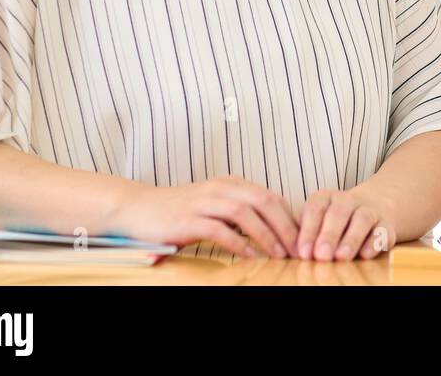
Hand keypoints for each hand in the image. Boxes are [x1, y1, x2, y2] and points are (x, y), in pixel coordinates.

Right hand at [110, 175, 300, 258]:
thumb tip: (272, 231)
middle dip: (285, 226)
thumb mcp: (214, 206)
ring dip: (266, 235)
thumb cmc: (179, 211)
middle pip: (264, 201)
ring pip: (245, 213)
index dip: (290, 217)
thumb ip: (239, 213)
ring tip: (279, 255)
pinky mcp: (187, 219)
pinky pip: (219, 229)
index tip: (303, 238)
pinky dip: (237, 243)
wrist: (137, 208)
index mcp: (231, 184)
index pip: (271, 197)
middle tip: (298, 249)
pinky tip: (249, 256)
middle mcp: (221, 188)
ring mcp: (204, 202)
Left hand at [296, 186, 398, 260]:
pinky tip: (365, 254)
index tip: (303, 252)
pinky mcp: (386, 224)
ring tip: (341, 257)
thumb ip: (303, 235)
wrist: (372, 208)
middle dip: (329, 235)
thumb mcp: (315, 222)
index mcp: (325, 198)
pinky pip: (383, 230)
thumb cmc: (332, 222)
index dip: (308, 231)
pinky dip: (375, 242)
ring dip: (351, 238)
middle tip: (321, 255)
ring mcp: (369, 210)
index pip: (315, 209)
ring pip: (362, 218)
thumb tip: (290, 251)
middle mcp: (348, 200)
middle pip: (339, 212)